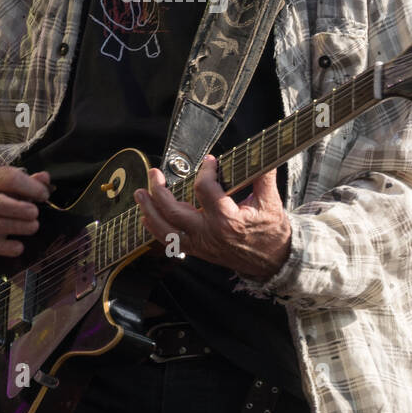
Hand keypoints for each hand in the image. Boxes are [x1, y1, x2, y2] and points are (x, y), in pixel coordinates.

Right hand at [0, 166, 50, 257]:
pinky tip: (19, 247)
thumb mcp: (12, 182)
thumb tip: (45, 178)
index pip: (8, 179)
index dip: (29, 187)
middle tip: (35, 212)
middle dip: (18, 209)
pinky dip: (5, 248)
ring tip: (33, 226)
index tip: (44, 195)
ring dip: (16, 226)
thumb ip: (30, 181)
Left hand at [134, 155, 290, 282]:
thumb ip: (264, 175)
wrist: (272, 261)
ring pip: (166, 230)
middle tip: (154, 173)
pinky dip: (156, 230)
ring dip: (149, 211)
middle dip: (159, 191)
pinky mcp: (198, 250)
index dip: (205, 171)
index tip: (209, 161)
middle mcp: (209, 233)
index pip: (205, 190)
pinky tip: (146, 217)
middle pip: (174, 211)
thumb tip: (260, 151)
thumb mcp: (271, 202)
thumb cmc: (271, 231)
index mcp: (227, 220)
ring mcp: (201, 244)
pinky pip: (171, 242)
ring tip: (140, 193)